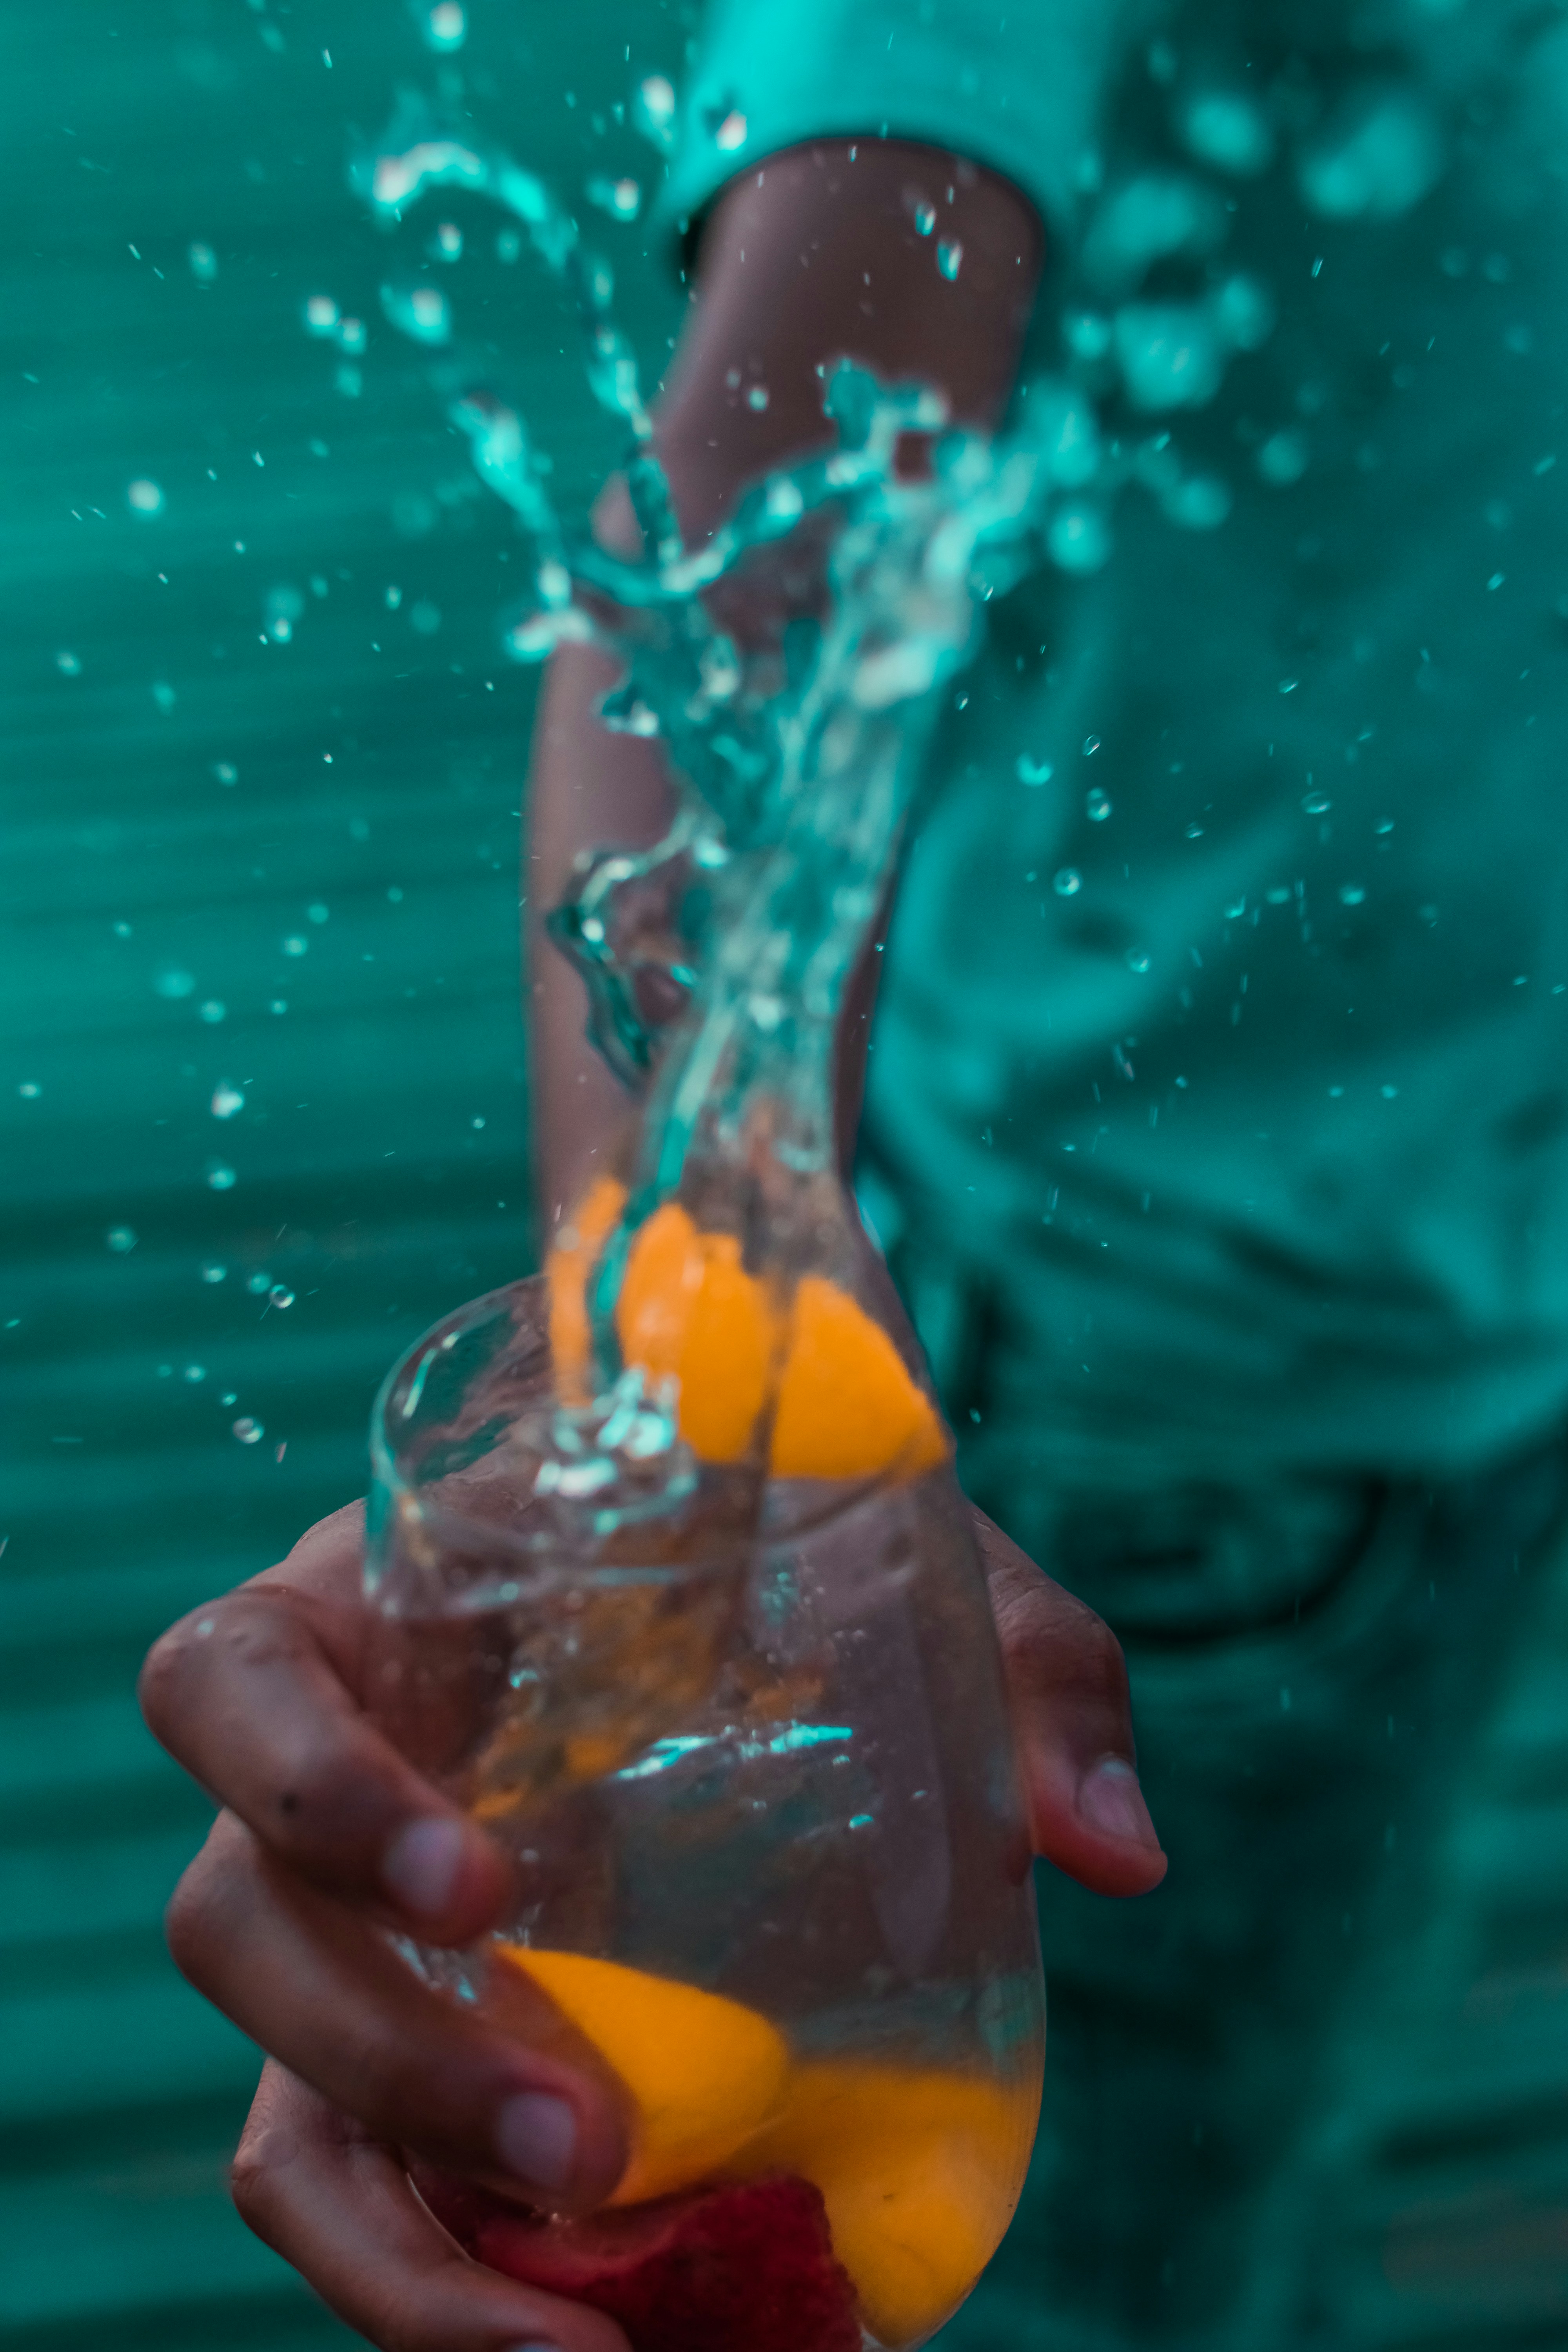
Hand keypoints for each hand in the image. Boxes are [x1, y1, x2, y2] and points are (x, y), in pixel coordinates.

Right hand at [141, 1493, 1161, 2351]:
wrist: (749, 1608)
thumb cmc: (787, 1555)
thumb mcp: (897, 1565)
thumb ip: (1017, 1671)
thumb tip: (1121, 1853)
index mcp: (376, 1614)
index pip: (231, 1681)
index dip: (310, 1786)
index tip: (479, 1889)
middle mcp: (316, 1787)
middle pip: (237, 1929)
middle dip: (388, 2056)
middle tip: (591, 2143)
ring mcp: (342, 1944)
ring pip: (281, 2111)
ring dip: (408, 2242)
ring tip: (593, 2338)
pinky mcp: (392, 2070)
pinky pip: (362, 2200)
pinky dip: (451, 2294)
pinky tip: (603, 2348)